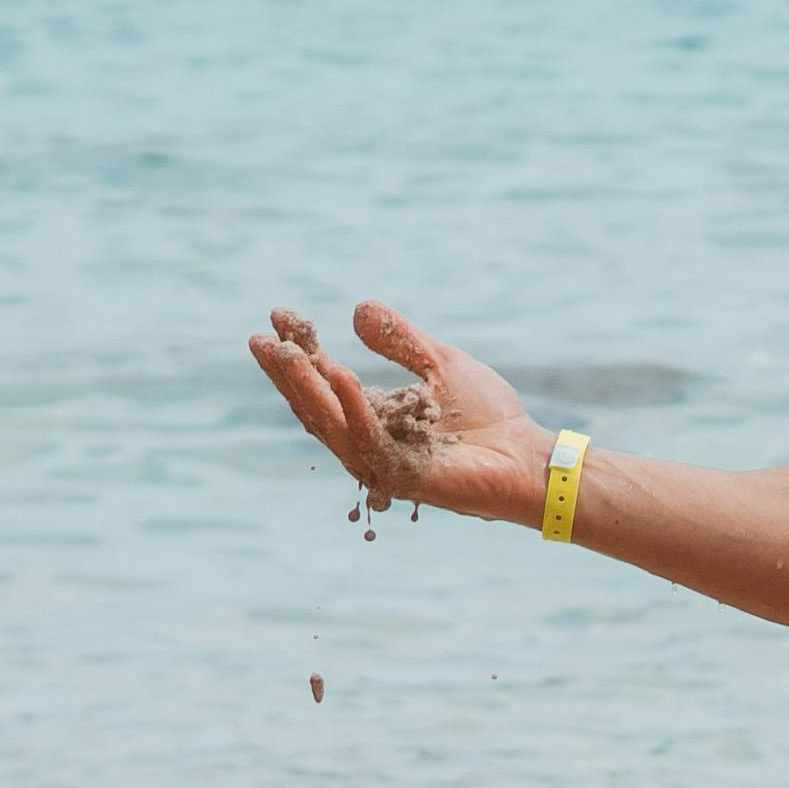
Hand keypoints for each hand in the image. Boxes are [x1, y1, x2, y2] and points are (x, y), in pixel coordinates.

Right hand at [248, 300, 547, 523]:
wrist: (526, 454)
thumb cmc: (489, 416)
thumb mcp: (440, 363)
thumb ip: (401, 341)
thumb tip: (357, 309)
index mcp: (373, 417)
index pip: (326, 381)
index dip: (302, 351)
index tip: (280, 315)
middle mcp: (369, 442)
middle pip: (316, 407)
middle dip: (288, 373)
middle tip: (262, 339)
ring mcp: (382, 463)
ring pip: (332, 424)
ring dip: (306, 387)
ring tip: (288, 353)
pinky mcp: (402, 478)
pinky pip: (369, 440)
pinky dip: (353, 407)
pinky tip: (339, 374)